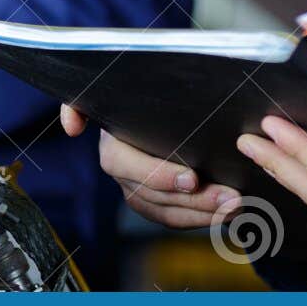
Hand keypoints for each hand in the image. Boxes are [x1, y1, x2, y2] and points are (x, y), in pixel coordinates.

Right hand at [61, 103, 239, 228]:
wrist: (152, 101)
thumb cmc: (139, 92)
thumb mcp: (115, 87)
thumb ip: (82, 102)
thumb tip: (70, 127)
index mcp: (111, 146)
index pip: (125, 166)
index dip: (157, 175)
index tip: (192, 177)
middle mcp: (122, 174)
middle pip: (154, 196)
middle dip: (193, 200)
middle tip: (230, 195)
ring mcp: (139, 191)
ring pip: (168, 213)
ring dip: (204, 213)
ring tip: (236, 205)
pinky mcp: (158, 204)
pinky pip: (178, 218)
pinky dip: (205, 218)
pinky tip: (231, 213)